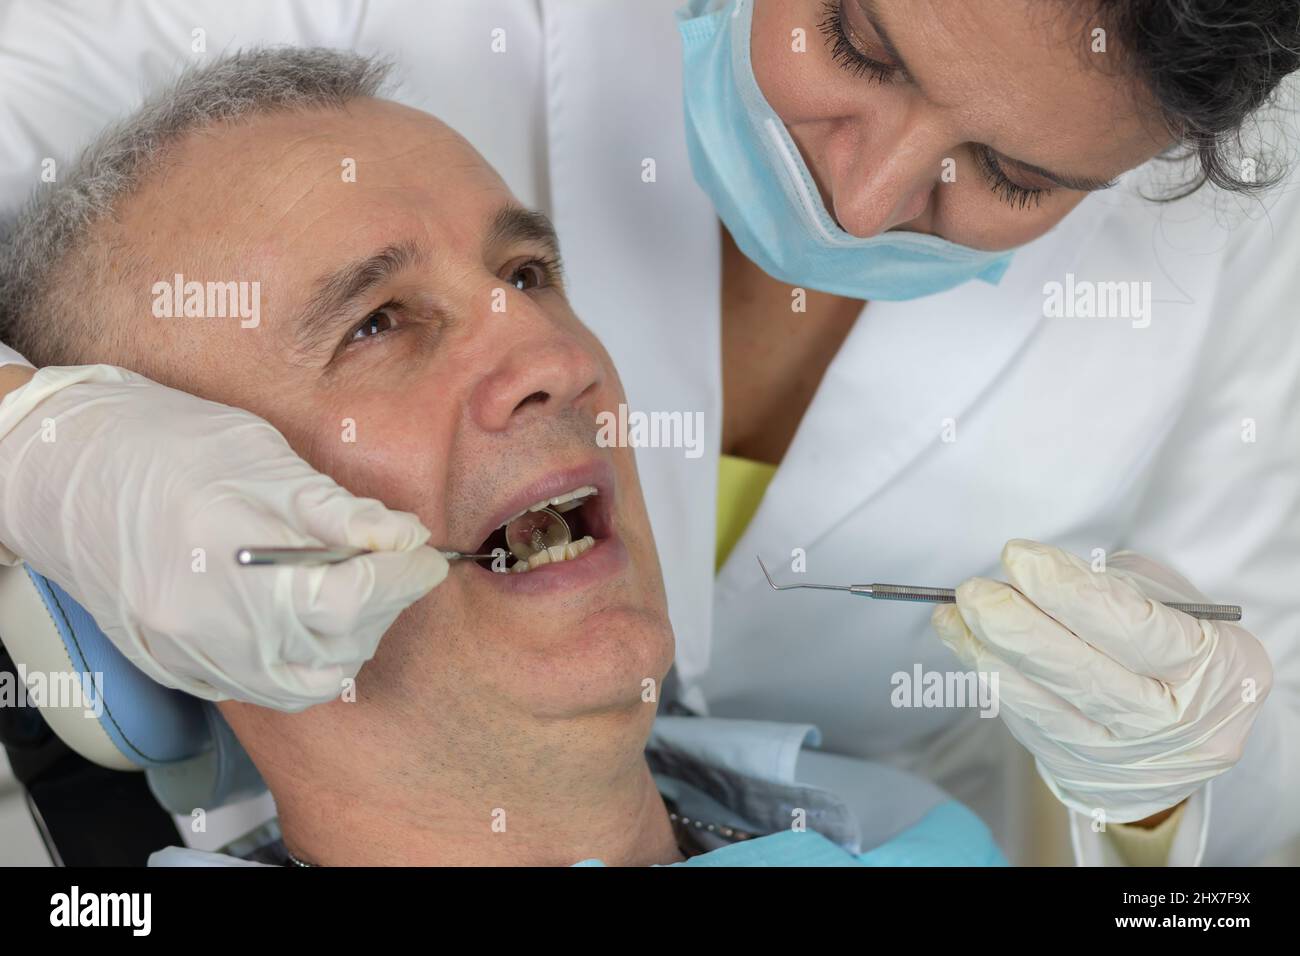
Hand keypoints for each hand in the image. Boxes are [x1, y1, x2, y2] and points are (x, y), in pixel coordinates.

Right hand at [0, 365, 447, 710]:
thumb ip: (336, 508)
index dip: (402, 577)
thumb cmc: (157, 445)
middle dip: (385, 607)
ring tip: (359, 589)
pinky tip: (312, 617)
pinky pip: (262, 688)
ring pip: (304, 684)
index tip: (425, 554)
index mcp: (230, 569)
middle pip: (334, 648)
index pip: (348, 600)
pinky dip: (304, 661)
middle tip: (400, 564)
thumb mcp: (259, 456)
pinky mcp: (179, 666)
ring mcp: (191, 656)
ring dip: (350, 643)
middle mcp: (209, 629)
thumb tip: (402, 537)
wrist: (60, 465)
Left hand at [932, 539, 1271, 823]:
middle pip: (1080, 673)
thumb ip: (1114, 587)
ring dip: (986, 655)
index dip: (1068, 591)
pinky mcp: (1079, 770)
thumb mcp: (1176, 608)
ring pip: (1042, 705)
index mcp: (1215, 670)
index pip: (1133, 626)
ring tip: (953, 616)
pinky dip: (993, 680)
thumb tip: (1035, 577)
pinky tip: (968, 645)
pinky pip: (1026, 721)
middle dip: (1015, 626)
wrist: (1189, 736)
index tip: (1019, 557)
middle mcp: (1169, 723)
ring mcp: (1121, 755)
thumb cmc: (1178, 649)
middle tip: (974, 591)